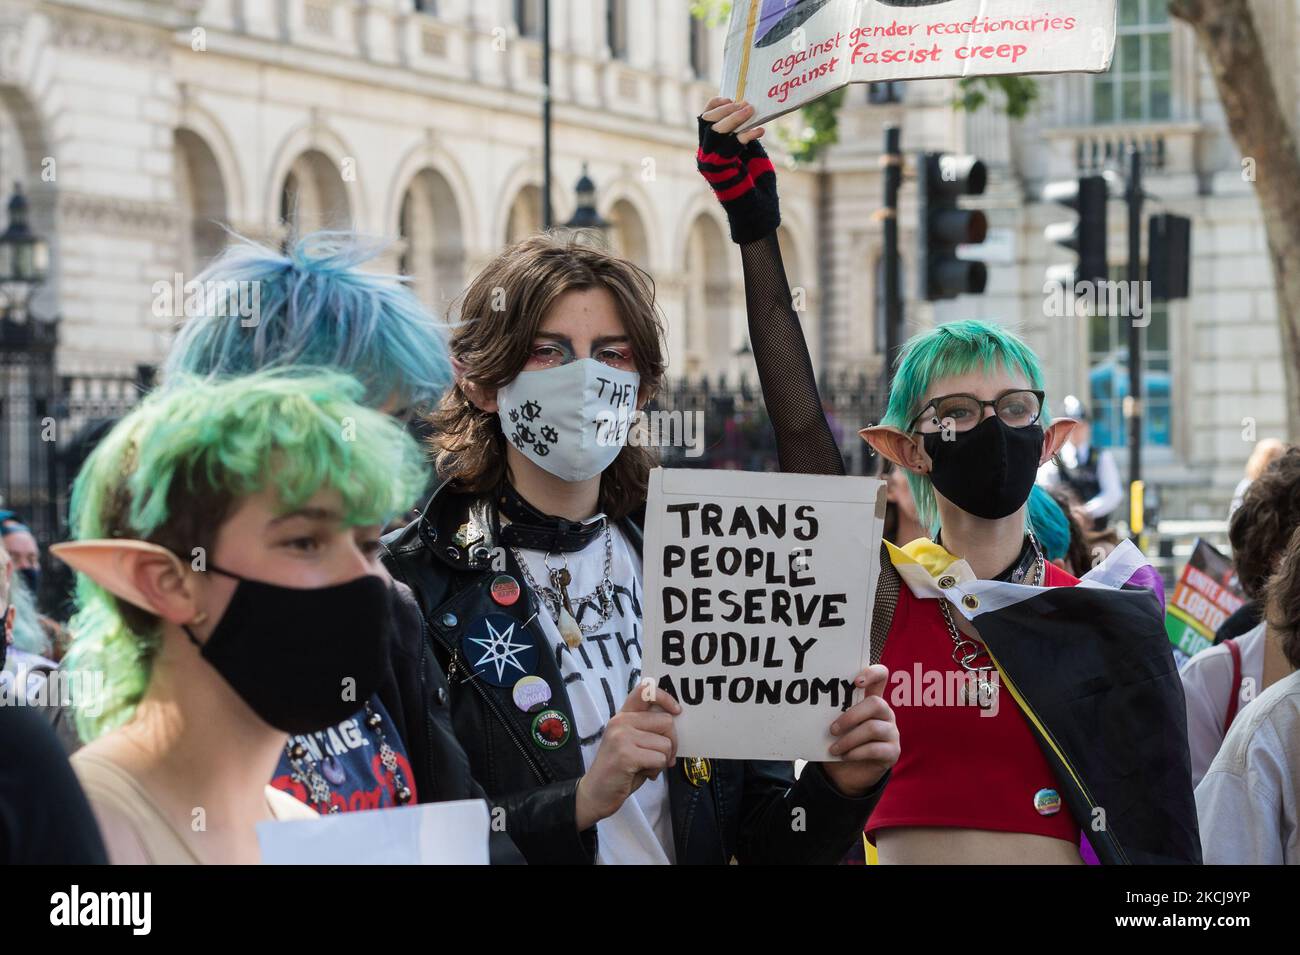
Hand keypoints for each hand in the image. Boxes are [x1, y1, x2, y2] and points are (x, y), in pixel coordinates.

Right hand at [574, 681, 680, 830]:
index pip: (645, 691)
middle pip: (666, 721)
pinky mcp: (625, 754)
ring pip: (666, 743)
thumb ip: (648, 729)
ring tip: (647, 767)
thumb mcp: (632, 742)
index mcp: (623, 716)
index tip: (677, 711)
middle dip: (672, 742)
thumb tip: (676, 723)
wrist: (595, 793)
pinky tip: (643, 774)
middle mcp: (621, 721)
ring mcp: (622, 736)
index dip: (666, 697)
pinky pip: (660, 759)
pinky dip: (657, 770)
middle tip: (663, 757)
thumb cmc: (620, 770)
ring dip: (663, 760)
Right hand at [696, 97, 779, 244]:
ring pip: (716, 132)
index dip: (715, 105)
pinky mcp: (719, 173)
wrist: (758, 212)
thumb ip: (746, 135)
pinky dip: (746, 135)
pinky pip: (730, 147)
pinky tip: (760, 131)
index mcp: (712, 149)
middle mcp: (706, 155)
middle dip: (727, 110)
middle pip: (708, 122)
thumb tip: (750, 112)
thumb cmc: (757, 184)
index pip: (704, 119)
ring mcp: (710, 164)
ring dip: (735, 118)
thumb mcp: (752, 153)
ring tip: (752, 111)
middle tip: (747, 105)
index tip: (730, 97)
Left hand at [821, 665, 898, 796]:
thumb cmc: (839, 742)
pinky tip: (845, 756)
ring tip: (834, 749)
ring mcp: (892, 732)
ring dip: (849, 739)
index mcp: (872, 700)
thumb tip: (810, 706)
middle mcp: (885, 713)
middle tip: (832, 729)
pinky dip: (856, 753)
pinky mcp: (892, 752)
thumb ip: (832, 713)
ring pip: (873, 728)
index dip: (872, 673)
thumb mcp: (836, 725)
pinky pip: (875, 749)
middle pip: (876, 703)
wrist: (846, 774)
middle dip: (850, 716)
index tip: (855, 681)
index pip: (881, 676)